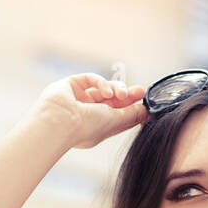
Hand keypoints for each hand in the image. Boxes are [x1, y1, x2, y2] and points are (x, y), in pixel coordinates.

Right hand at [32, 73, 148, 150]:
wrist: (61, 123)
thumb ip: (132, 115)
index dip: (132, 106)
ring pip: (102, 88)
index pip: (118, 113)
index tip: (145, 101)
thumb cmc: (86, 128)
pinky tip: (106, 92)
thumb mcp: (115, 121)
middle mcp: (87, 113)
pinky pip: (91, 79)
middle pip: (112, 99)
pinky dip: (101, 83)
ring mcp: (78, 99)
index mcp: (97, 126)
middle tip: (140, 90)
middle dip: (127, 94)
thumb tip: (147, 111)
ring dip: (115, 89)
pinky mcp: (71, 85)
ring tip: (121, 93)